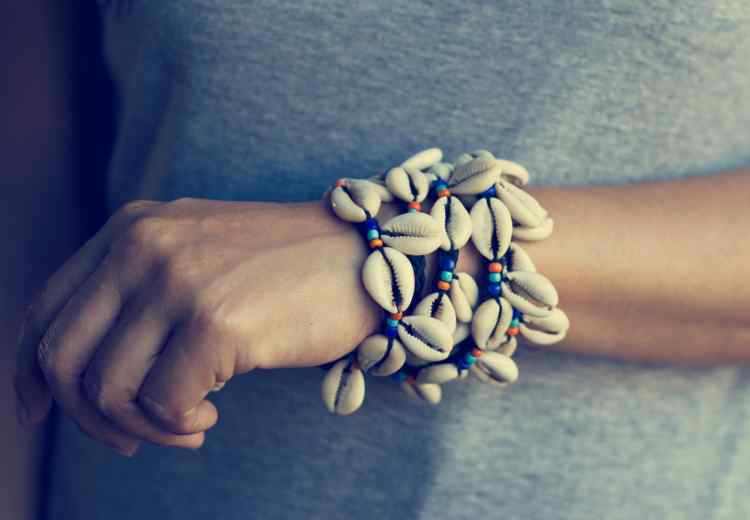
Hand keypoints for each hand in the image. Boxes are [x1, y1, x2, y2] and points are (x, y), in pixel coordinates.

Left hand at [14, 198, 379, 454]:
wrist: (368, 256)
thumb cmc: (287, 269)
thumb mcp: (198, 257)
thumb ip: (140, 292)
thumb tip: (89, 373)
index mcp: (132, 228)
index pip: (45, 310)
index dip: (29, 374)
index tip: (38, 413)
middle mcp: (144, 245)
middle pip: (61, 357)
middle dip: (87, 416)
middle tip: (126, 438)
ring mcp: (178, 280)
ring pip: (109, 390)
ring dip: (144, 427)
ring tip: (188, 423)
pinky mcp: (215, 321)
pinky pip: (164, 404)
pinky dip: (180, 425)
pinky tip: (212, 415)